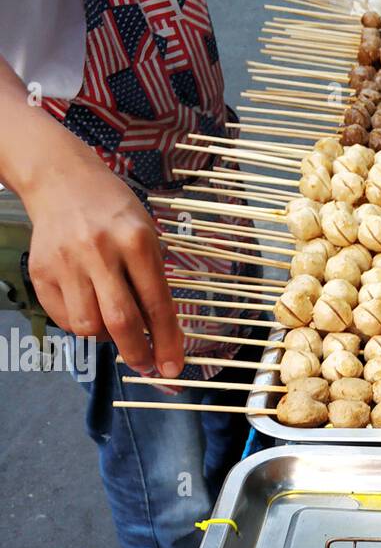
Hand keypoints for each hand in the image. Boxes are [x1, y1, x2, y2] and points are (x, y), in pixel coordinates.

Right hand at [23, 150, 184, 376]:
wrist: (61, 180)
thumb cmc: (113, 212)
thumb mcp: (145, 235)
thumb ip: (152, 282)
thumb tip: (162, 336)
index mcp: (135, 241)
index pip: (157, 304)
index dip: (167, 342)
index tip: (173, 367)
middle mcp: (99, 251)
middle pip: (122, 321)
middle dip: (138, 353)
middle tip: (145, 364)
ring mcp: (66, 262)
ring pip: (89, 326)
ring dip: (106, 338)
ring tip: (113, 325)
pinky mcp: (41, 271)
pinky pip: (64, 319)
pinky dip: (82, 325)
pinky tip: (90, 309)